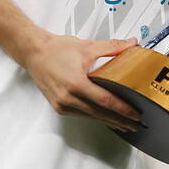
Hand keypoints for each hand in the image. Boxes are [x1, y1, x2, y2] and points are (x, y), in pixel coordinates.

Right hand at [16, 31, 142, 132]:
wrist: (33, 53)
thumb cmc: (56, 50)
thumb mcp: (87, 46)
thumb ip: (112, 47)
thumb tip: (131, 44)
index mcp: (76, 83)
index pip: (105, 100)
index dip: (122, 109)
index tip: (135, 114)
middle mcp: (68, 97)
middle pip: (100, 113)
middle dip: (119, 120)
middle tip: (135, 124)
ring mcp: (62, 104)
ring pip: (91, 116)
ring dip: (108, 121)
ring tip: (124, 124)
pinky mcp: (59, 107)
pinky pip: (81, 115)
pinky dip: (95, 117)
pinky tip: (105, 118)